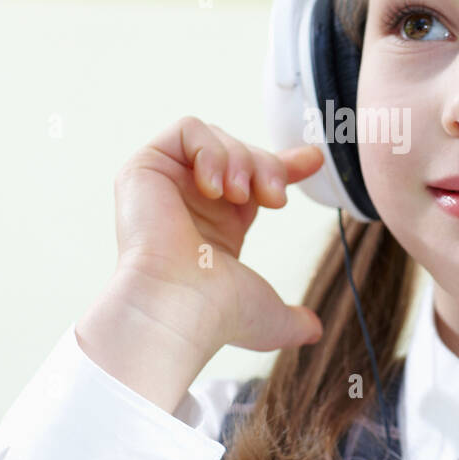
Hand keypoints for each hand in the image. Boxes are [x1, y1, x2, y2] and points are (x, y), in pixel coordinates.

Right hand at [106, 115, 326, 359]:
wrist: (178, 306)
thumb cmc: (216, 314)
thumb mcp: (269, 315)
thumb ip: (292, 319)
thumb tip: (314, 330)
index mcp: (219, 224)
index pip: (254, 178)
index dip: (285, 165)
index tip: (313, 160)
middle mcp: (191, 200)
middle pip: (242, 152)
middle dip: (267, 166)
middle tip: (275, 197)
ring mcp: (166, 182)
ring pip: (218, 137)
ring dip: (241, 160)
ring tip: (238, 195)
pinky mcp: (145, 167)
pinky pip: (187, 129)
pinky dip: (210, 150)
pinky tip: (213, 186)